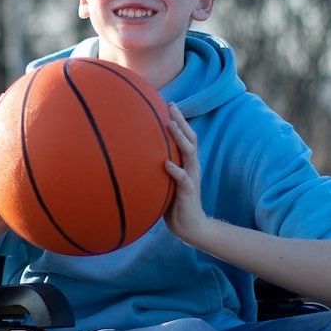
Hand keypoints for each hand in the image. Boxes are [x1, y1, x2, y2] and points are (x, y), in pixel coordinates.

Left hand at [162, 105, 210, 245]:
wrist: (191, 227)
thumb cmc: (175, 204)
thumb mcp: (167, 182)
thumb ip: (159, 169)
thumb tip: (138, 157)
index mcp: (187, 164)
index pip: (186, 137)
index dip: (180, 120)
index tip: (170, 104)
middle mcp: (192, 167)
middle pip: (190, 139)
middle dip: (181, 121)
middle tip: (171, 105)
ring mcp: (191, 178)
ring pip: (189, 153)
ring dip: (179, 138)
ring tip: (170, 125)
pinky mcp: (187, 192)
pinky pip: (182, 179)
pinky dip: (175, 170)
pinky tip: (166, 164)